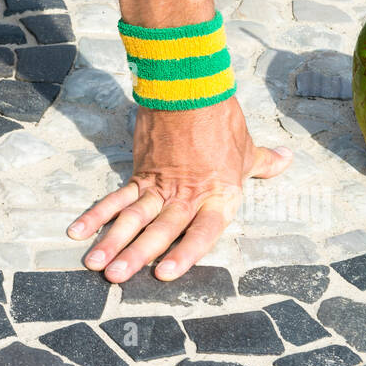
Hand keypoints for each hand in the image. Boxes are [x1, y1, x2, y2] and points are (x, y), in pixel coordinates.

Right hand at [68, 97, 291, 282]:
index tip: (164, 273)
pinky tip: (79, 230)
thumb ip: (265, 163)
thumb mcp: (247, 147)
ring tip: (94, 263)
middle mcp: (186, 196)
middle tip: (115, 277)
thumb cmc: (221, 119)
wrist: (190, 88)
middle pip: (158, 230)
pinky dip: (97, 214)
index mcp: (218, 196)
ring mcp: (159, 185)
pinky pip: (116, 197)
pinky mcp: (140, 172)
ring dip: (112, 241)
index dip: (184, 254)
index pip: (201, 233)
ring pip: (132, 217)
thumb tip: (286, 159)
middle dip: (135, 255)